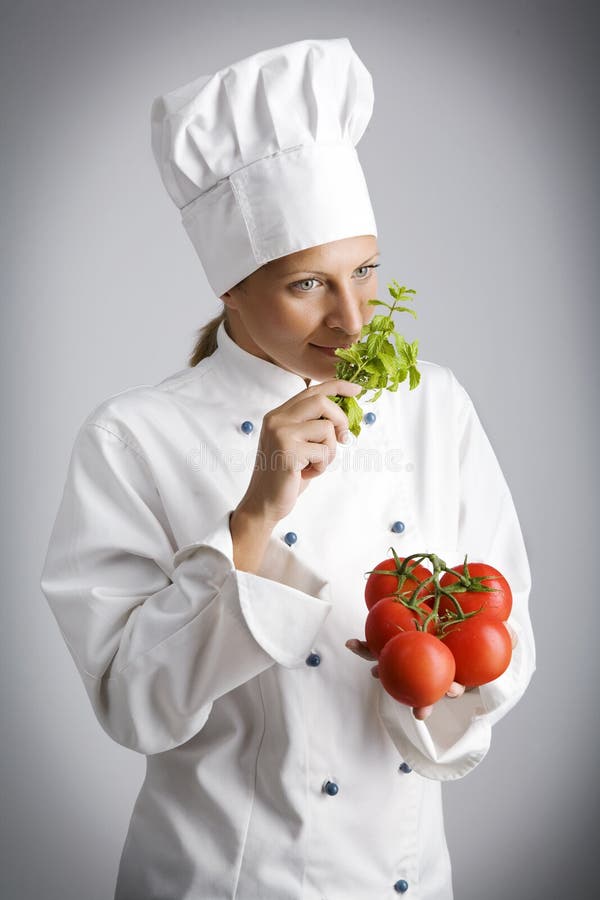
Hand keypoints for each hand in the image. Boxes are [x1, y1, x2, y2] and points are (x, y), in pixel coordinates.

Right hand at [240, 379, 360, 524]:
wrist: (264, 503)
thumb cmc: (285, 476)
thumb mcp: (298, 444)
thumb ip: (312, 427)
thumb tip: (342, 417)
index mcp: (278, 415)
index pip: (311, 391)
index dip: (337, 386)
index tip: (356, 389)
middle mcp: (276, 420)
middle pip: (321, 401)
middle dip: (340, 419)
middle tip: (344, 439)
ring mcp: (281, 434)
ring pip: (326, 428)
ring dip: (330, 451)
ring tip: (315, 464)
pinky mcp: (288, 451)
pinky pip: (324, 451)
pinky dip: (322, 466)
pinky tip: (306, 473)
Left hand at [346, 625, 518, 720]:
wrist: (453, 629)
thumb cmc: (475, 639)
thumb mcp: (493, 639)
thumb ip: (503, 637)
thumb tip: (511, 632)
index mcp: (451, 671)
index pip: (452, 685)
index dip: (450, 691)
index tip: (452, 691)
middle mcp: (429, 671)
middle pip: (422, 687)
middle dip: (421, 700)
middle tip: (419, 708)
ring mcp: (411, 661)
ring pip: (398, 669)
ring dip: (384, 671)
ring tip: (375, 673)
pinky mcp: (394, 646)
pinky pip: (379, 646)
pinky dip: (366, 647)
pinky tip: (352, 643)